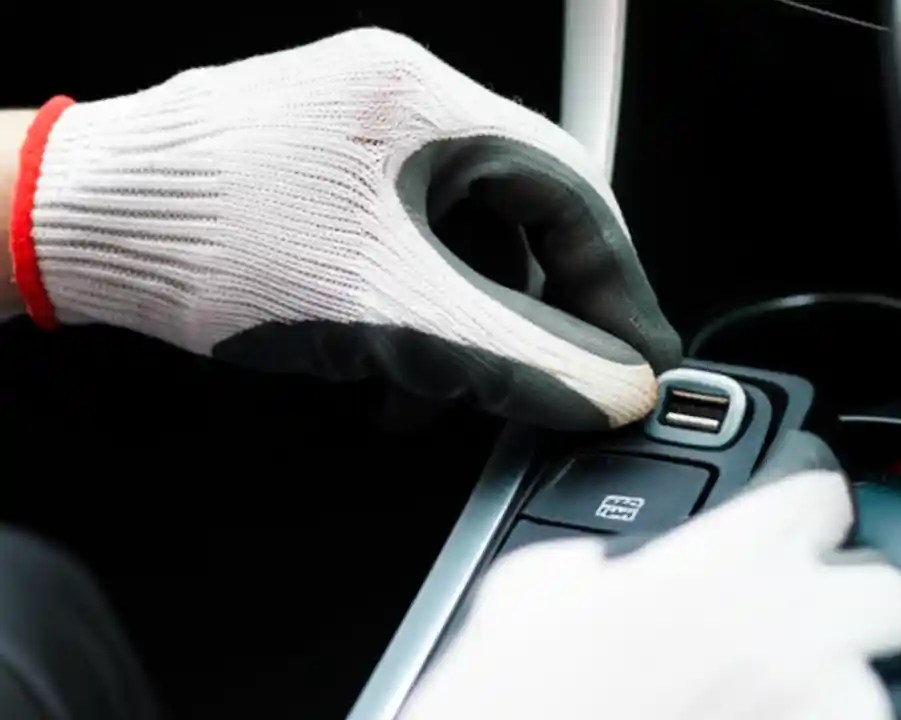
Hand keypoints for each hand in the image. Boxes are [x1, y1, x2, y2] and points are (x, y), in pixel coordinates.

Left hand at [7, 28, 680, 428]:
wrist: (74, 228)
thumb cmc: (202, 240)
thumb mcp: (390, 314)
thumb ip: (519, 357)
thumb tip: (613, 387)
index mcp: (428, 103)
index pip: (573, 196)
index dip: (618, 287)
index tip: (637, 355)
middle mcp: (399, 100)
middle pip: (522, 217)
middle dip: (540, 311)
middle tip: (559, 380)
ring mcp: (358, 131)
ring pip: (465, 236)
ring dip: (473, 319)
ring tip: (448, 389)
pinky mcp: (323, 170)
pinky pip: (410, 237)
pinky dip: (422, 303)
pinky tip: (397, 362)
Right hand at [400, 433, 900, 719]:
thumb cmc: (514, 699)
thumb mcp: (529, 592)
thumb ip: (590, 561)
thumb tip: (596, 570)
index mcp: (716, 561)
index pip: (820, 497)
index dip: (810, 512)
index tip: (803, 531)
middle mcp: (782, 628)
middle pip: (889, 593)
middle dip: (855, 606)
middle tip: (807, 626)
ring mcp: (808, 705)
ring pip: (870, 686)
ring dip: (828, 691)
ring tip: (763, 703)